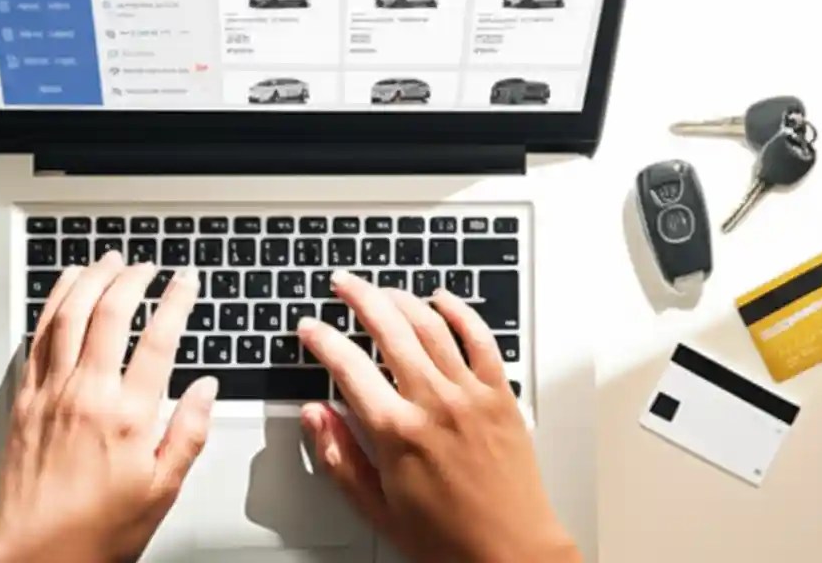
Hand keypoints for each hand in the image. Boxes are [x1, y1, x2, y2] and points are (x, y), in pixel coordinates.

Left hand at [0, 253, 216, 562]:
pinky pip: (37, 338)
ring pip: (67, 315)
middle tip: (146, 266)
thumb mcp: (163, 489)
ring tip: (106, 262)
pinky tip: (62, 293)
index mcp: (128, 416)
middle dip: (132, 278)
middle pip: (110, 312)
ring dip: (89, 279)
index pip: (158, 338)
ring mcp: (50, 394)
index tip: (185, 282)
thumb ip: (188, 432)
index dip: (176, 300)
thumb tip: (205, 390)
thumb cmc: (98, 531)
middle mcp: (87, 395)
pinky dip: (52, 306)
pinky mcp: (24, 401)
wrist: (37, 556)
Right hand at [298, 271, 579, 562]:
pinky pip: (481, 339)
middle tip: (342, 285)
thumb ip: (339, 457)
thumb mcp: (376, 508)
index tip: (310, 328)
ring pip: (431, 325)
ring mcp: (471, 395)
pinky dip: (461, 312)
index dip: (322, 340)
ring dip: (402, 298)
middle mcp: (434, 404)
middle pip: (390, 329)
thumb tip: (313, 417)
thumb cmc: (448, 540)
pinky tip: (443, 299)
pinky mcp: (501, 395)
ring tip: (381, 288)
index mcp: (398, 433)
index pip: (348, 367)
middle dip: (360, 298)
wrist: (512, 553)